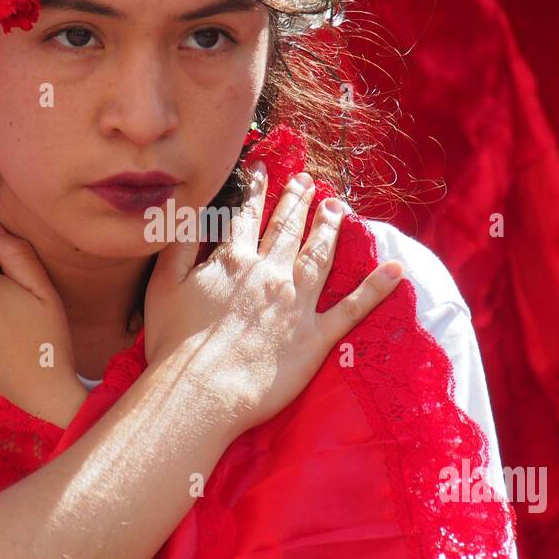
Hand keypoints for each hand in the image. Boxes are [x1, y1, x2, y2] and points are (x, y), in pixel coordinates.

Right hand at [143, 162, 403, 433]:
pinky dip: (376, 288)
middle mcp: (271, 274)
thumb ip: (178, 246)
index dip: (257, 190)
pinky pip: (352, 308)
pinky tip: (396, 268)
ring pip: (320, 256)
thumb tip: (186, 214)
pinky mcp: (315, 337)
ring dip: (330, 228)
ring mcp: (297, 304)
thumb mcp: (162, 286)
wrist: (201, 390)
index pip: (248, 216)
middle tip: (309, 182)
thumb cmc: (174, 345)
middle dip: (299, 202)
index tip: (263, 169)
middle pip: (288, 229)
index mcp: (234, 262)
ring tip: (338, 207)